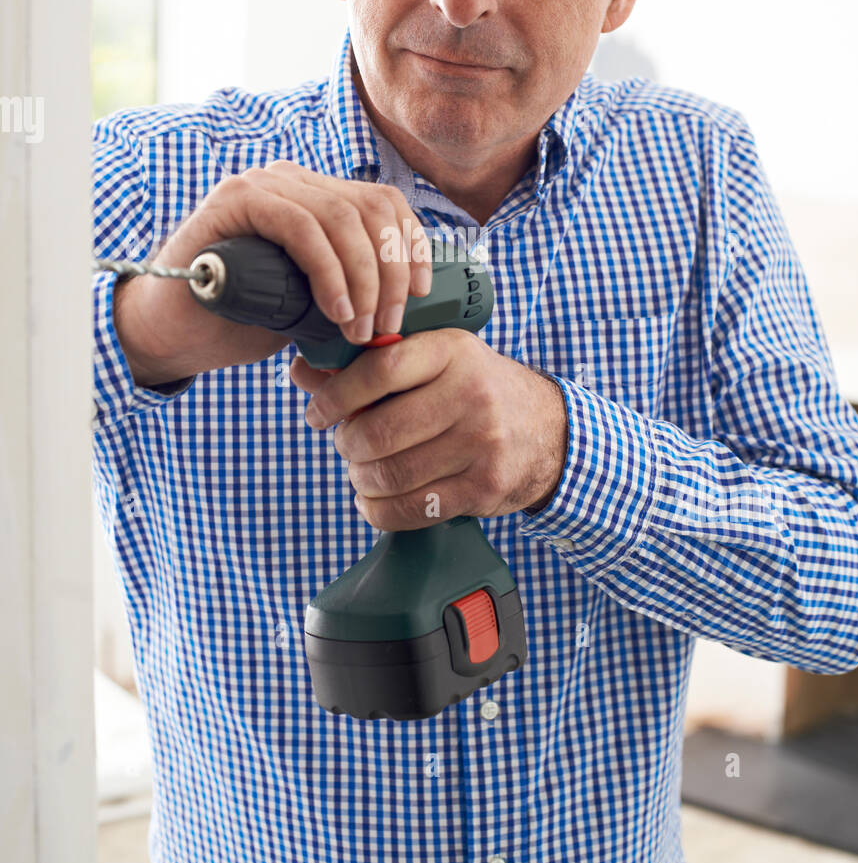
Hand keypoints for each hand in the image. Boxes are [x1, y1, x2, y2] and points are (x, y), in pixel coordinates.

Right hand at [110, 161, 432, 385]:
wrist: (172, 332)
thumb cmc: (242, 320)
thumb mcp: (314, 302)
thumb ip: (352, 288)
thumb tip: (406, 305)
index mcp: (315, 197)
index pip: (384, 203)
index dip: (412, 245)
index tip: (423, 294)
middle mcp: (292, 181)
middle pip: (371, 207)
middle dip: (392, 270)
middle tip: (390, 325)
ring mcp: (262, 185)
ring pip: (342, 216)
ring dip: (364, 277)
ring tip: (361, 327)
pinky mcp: (235, 201)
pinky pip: (301, 226)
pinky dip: (328, 270)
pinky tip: (336, 309)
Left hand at [289, 328, 568, 530]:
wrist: (550, 430)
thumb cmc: (477, 389)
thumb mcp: (436, 360)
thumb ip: (368, 365)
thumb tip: (302, 372)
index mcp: (452, 351)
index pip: (378, 370)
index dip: (335, 395)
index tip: (317, 413)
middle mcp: (471, 395)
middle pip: (378, 432)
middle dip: (348, 445)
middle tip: (347, 445)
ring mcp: (481, 444)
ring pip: (391, 475)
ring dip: (361, 480)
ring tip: (362, 471)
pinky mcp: (483, 488)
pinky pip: (411, 510)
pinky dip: (379, 511)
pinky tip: (374, 500)